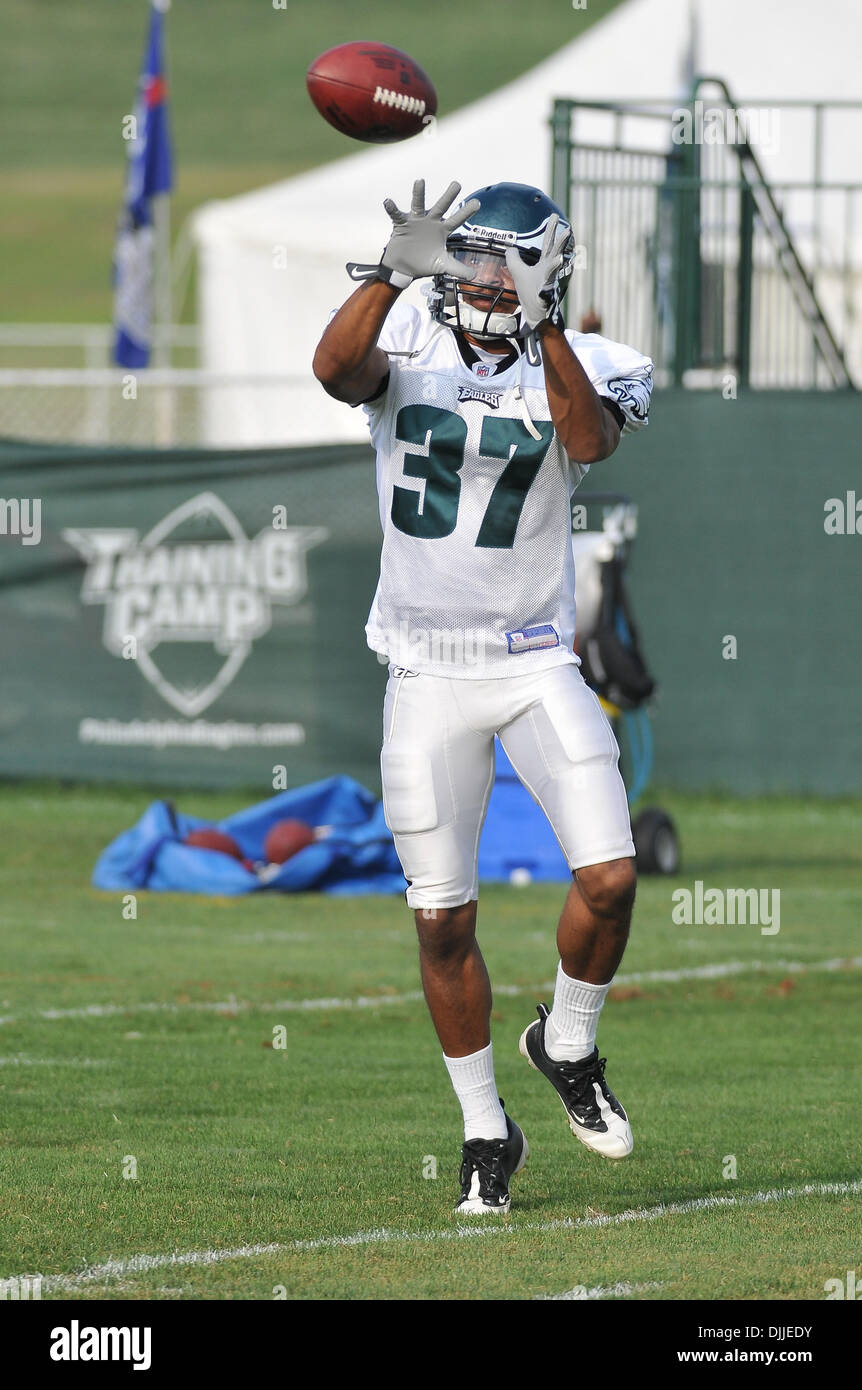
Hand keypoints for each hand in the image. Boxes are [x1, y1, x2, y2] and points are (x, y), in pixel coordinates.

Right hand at [379, 180, 479, 286]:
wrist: (404, 268)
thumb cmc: (424, 263)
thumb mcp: (442, 266)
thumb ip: (458, 269)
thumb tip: (474, 276)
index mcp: (442, 230)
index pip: (456, 220)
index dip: (466, 212)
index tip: (477, 202)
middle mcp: (430, 222)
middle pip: (441, 207)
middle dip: (448, 196)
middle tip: (457, 185)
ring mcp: (416, 221)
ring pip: (418, 205)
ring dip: (418, 194)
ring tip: (419, 181)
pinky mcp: (402, 224)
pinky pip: (396, 215)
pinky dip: (391, 208)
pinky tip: (388, 202)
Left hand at [504, 214, 569, 329]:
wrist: (535, 312)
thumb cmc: (529, 292)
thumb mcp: (518, 272)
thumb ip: (514, 258)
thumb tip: (510, 247)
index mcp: (544, 263)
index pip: (548, 243)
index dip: (551, 230)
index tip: (554, 216)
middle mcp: (548, 271)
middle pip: (555, 253)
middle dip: (561, 242)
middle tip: (568, 230)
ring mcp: (548, 284)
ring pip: (553, 272)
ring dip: (557, 264)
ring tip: (560, 257)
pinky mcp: (544, 298)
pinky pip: (546, 293)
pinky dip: (547, 291)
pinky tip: (546, 290)